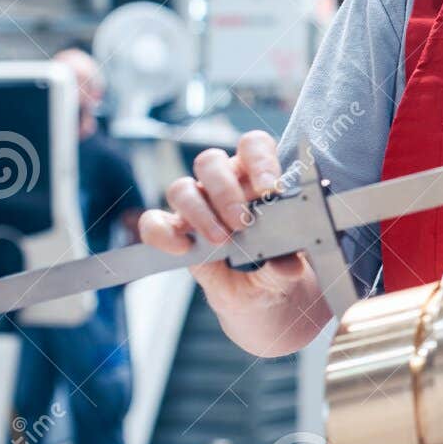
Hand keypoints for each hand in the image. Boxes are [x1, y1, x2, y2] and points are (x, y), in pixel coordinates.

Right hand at [139, 131, 313, 308]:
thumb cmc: (277, 266)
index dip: (259, 160)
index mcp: (257, 178)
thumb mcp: (287, 266)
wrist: (260, 297)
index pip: (252, 146)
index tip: (270, 189)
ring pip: (181, 187)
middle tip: (242, 222)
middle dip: (225, 191)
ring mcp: (196, 207)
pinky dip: (163, 233)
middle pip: (210, 161)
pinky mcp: (174, 232)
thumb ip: (287, 260)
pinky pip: (154, 222)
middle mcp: (224, 185)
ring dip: (200, 213)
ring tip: (221, 240)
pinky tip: (182, 248)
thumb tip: (287, 263)